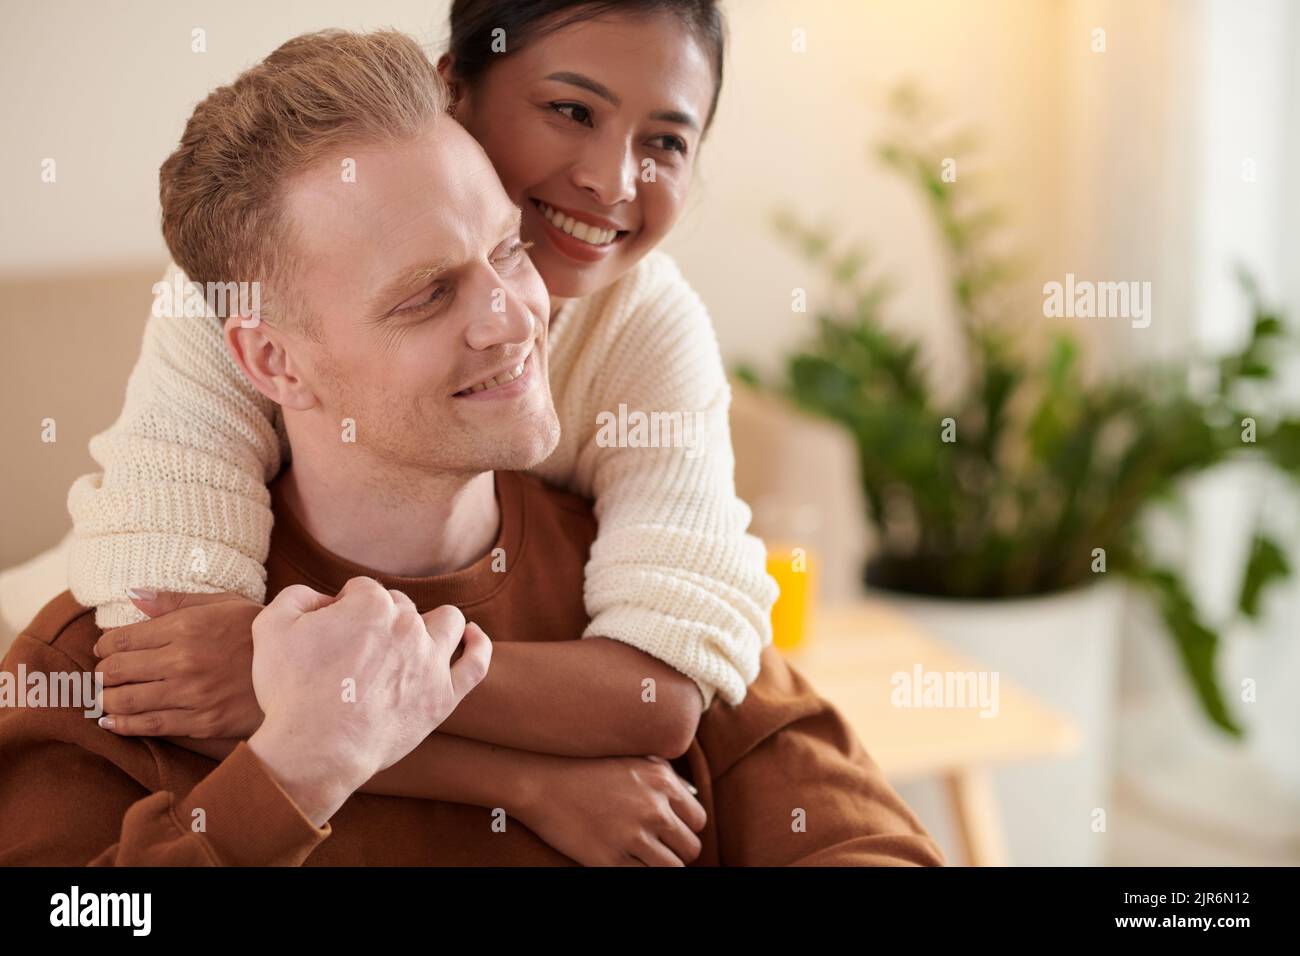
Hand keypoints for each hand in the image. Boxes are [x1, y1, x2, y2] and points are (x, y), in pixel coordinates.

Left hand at [94, 590, 262, 738]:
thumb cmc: (259, 633)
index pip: (121, 640)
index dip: (105, 647)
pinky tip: (112, 723)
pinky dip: (122, 726)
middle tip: (103, 676)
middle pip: (115, 671)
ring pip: (125, 701)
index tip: (104, 651)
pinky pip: (149, 726)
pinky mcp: (201, 721)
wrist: (299, 669)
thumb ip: (177, 601)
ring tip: (106, 698)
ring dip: (106, 700)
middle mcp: (183, 661)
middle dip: (101, 674)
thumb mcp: (224, 604)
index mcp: (186, 626)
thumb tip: (134, 595)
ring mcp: (191, 694)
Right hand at [247, 578, 490, 824]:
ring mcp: (431, 660)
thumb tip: (322, 598)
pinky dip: (478, 645)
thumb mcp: (271, 628)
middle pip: (401, 607)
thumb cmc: (291, 690)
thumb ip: (296, 597)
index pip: (362, 591)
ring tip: (418, 636)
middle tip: (358, 650)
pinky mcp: (444, 696)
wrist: (317, 749)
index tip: (330, 632)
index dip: (343, 608)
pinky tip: (473, 637)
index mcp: (371, 603)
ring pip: (448, 622)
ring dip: (433, 623)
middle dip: (381, 619)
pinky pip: (476, 663)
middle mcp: (408, 624)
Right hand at [519, 754, 706, 865]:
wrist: (542, 780)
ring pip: (672, 870)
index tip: (671, 832)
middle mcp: (653, 809)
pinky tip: (625, 862)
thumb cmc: (587, 767)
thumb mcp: (633, 759)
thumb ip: (664, 775)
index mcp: (662, 781)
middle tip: (659, 849)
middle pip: (690, 849)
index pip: (698, 821)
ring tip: (645, 859)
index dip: (686, 829)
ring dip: (662, 867)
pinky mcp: (610, 860)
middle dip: (677, 851)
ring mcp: (632, 836)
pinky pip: (643, 878)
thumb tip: (690, 795)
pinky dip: (639, 872)